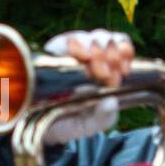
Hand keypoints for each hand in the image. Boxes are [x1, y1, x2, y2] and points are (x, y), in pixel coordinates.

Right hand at [40, 30, 133, 144]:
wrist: (39, 128)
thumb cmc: (69, 123)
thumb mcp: (90, 124)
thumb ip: (104, 117)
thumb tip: (112, 102)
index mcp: (106, 70)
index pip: (121, 47)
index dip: (125, 52)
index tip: (123, 71)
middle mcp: (90, 57)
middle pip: (106, 39)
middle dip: (110, 55)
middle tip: (103, 75)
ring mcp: (71, 52)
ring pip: (88, 36)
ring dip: (94, 49)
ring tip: (90, 66)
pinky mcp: (52, 52)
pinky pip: (65, 40)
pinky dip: (75, 45)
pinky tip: (79, 56)